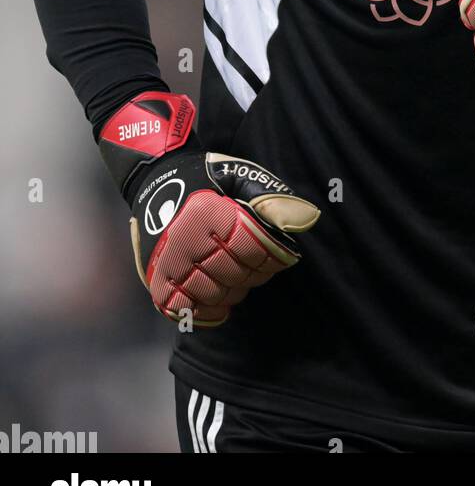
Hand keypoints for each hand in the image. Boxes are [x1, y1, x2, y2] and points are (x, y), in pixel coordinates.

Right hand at [127, 146, 320, 327]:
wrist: (156, 181)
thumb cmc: (207, 180)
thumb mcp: (241, 176)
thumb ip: (273, 198)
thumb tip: (309, 218)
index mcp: (207, 213)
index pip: (253, 249)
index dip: (274, 255)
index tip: (281, 252)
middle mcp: (184, 240)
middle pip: (236, 274)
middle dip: (256, 271)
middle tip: (258, 259)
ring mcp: (168, 264)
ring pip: (216, 294)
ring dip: (235, 288)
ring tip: (237, 270)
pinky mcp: (157, 281)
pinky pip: (188, 309)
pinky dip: (209, 308)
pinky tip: (220, 295)